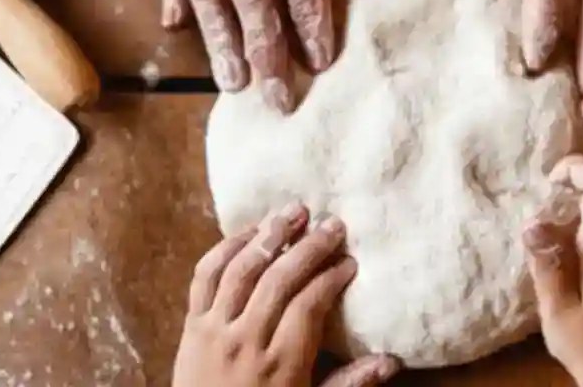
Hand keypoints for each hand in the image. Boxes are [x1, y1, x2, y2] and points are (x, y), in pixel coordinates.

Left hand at [175, 203, 399, 386]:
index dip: (331, 278)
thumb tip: (392, 360)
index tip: (351, 261)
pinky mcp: (191, 325)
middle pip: (279, 279)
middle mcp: (246, 340)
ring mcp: (214, 330)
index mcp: (281, 364)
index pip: (309, 305)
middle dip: (309, 247)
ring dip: (269, 235)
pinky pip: (205, 276)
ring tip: (294, 212)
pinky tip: (249, 231)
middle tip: (332, 224)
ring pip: (241, 269)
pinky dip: (226, 248)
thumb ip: (349, 384)